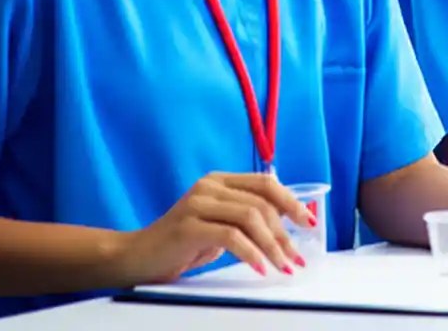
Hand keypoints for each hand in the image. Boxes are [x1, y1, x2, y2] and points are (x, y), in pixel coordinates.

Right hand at [113, 172, 315, 283]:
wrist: (137, 257)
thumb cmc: (182, 244)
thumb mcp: (220, 225)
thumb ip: (247, 216)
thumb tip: (288, 220)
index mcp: (220, 181)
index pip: (266, 183)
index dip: (291, 202)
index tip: (309, 223)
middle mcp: (210, 186)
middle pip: (262, 203)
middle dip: (285, 233)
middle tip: (296, 257)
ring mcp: (198, 203)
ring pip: (250, 218)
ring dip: (273, 245)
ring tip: (283, 266)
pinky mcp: (188, 225)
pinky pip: (231, 236)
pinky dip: (251, 252)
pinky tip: (259, 267)